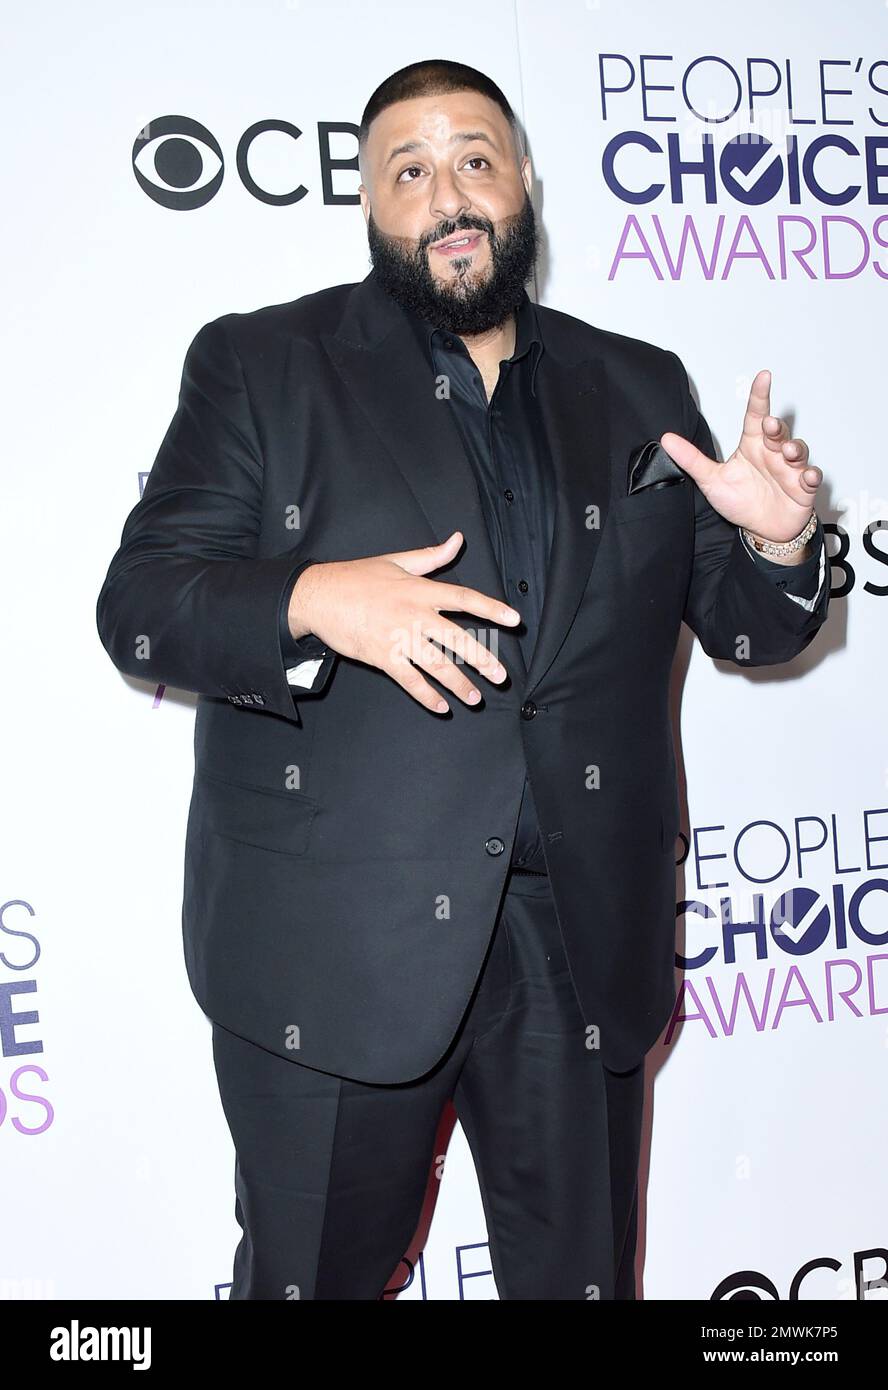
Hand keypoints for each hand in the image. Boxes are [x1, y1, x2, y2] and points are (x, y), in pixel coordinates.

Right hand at [287, 530, 520, 713]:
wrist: (319, 595)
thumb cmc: (357, 577)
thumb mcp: (396, 560)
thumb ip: (432, 556)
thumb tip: (458, 540)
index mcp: (421, 590)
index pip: (464, 598)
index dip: (491, 608)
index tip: (514, 620)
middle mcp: (414, 614)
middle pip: (456, 638)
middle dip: (482, 659)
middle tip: (500, 676)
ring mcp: (398, 637)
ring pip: (436, 664)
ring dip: (458, 684)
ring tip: (475, 699)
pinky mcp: (381, 656)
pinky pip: (409, 680)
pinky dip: (426, 695)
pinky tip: (441, 707)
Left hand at [659, 369, 821, 543]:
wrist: (763, 531)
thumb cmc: (741, 502)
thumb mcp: (711, 480)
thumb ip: (691, 459)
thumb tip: (667, 440)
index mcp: (752, 446)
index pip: (756, 415)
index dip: (759, 395)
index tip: (763, 377)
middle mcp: (772, 453)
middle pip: (778, 431)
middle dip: (776, 426)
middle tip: (769, 424)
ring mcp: (790, 469)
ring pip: (797, 450)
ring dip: (794, 448)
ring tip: (786, 451)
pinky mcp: (803, 487)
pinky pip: (811, 477)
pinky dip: (811, 475)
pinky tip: (806, 476)